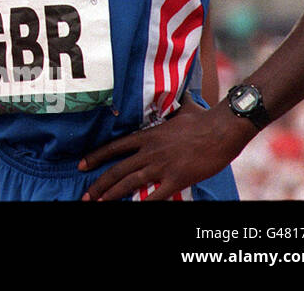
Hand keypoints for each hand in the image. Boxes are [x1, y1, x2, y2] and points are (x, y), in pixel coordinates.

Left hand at [78, 97, 253, 200]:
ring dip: (112, 195)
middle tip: (86, 195)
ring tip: (99, 203)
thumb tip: (180, 93)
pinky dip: (143, 204)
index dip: (95, 157)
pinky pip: (155, 196)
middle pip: (117, 169)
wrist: (222, 129)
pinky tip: (132, 209)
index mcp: (147, 136)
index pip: (114, 147)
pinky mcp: (177, 179)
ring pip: (129, 183)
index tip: (81, 165)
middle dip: (99, 184)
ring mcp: (162, 166)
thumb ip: (174, 108)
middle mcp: (149, 151)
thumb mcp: (182, 110)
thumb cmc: (204, 118)